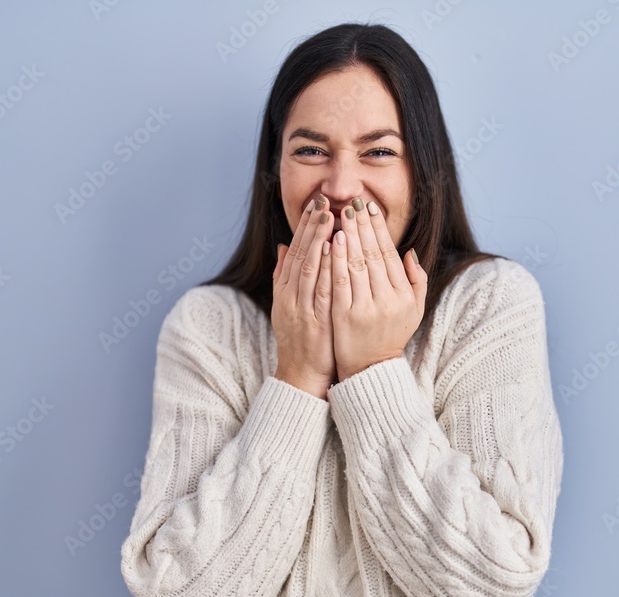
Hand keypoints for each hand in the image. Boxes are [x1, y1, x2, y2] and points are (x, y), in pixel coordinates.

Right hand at [272, 195, 336, 398]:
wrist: (302, 374)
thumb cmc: (301, 339)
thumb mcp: (287, 306)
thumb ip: (285, 276)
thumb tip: (285, 245)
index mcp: (284, 291)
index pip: (295, 251)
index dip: (304, 226)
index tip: (315, 204)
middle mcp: (290, 297)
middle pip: (300, 255)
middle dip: (311, 226)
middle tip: (321, 200)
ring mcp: (302, 308)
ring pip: (309, 268)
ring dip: (318, 241)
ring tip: (329, 216)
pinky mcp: (316, 321)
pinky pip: (322, 290)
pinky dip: (326, 269)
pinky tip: (334, 251)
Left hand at [330, 198, 426, 380]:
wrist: (370, 369)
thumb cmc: (391, 334)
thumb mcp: (414, 309)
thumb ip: (417, 280)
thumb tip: (410, 251)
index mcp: (404, 295)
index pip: (389, 254)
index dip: (379, 229)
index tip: (370, 209)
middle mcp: (388, 300)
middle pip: (372, 255)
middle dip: (362, 226)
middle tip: (353, 203)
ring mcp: (366, 308)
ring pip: (356, 264)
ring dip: (348, 237)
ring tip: (340, 215)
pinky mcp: (345, 317)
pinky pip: (340, 282)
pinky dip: (335, 260)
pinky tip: (331, 242)